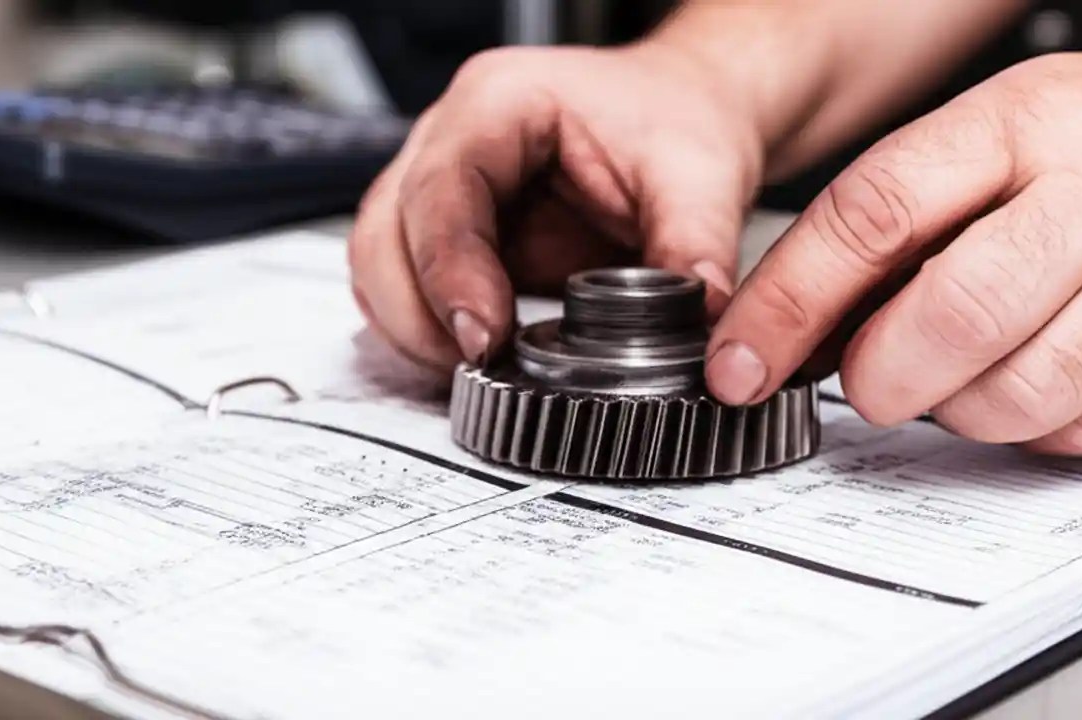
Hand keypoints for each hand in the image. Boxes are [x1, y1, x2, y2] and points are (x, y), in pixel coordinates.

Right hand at [347, 44, 765, 372]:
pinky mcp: (454, 234)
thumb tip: (698, 315)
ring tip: (480, 369)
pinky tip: (481, 356)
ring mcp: (442, 186)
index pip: (441, 189)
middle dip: (419, 314)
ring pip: (380, 265)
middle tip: (480, 365)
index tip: (483, 338)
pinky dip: (429, 330)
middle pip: (384, 233)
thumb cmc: (677, 117)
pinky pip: (407, 287)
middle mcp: (453, 139)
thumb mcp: (700, 175)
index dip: (449, 271)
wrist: (682, 111)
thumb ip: (695, 243)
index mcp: (499, 102)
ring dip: (415, 328)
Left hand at [708, 46, 1081, 454]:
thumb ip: (899, 217)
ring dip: (956, 408)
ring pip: (1018, 395)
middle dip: (880, 375)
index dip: (790, 300)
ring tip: (959, 370)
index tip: (742, 359)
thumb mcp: (1003, 128)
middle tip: (868, 379)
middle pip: (955, 318)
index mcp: (1027, 126)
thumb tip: (790, 324)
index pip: (878, 214)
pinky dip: (1030, 426)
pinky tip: (1031, 376)